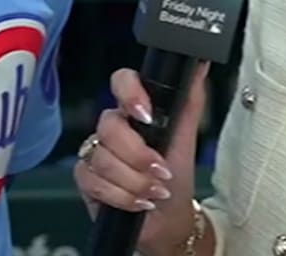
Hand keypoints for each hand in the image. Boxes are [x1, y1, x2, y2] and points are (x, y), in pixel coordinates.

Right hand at [73, 65, 209, 255]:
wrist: (168, 220)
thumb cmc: (176, 177)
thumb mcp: (187, 137)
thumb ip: (190, 98)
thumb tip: (200, 64)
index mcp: (137, 110)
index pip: (122, 82)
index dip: (129, 93)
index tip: (147, 115)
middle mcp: (114, 127)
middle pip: (109, 125)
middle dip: (138, 155)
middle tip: (159, 170)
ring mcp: (96, 150)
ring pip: (102, 156)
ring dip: (134, 181)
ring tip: (153, 190)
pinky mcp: (85, 176)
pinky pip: (92, 179)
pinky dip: (120, 195)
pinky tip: (136, 202)